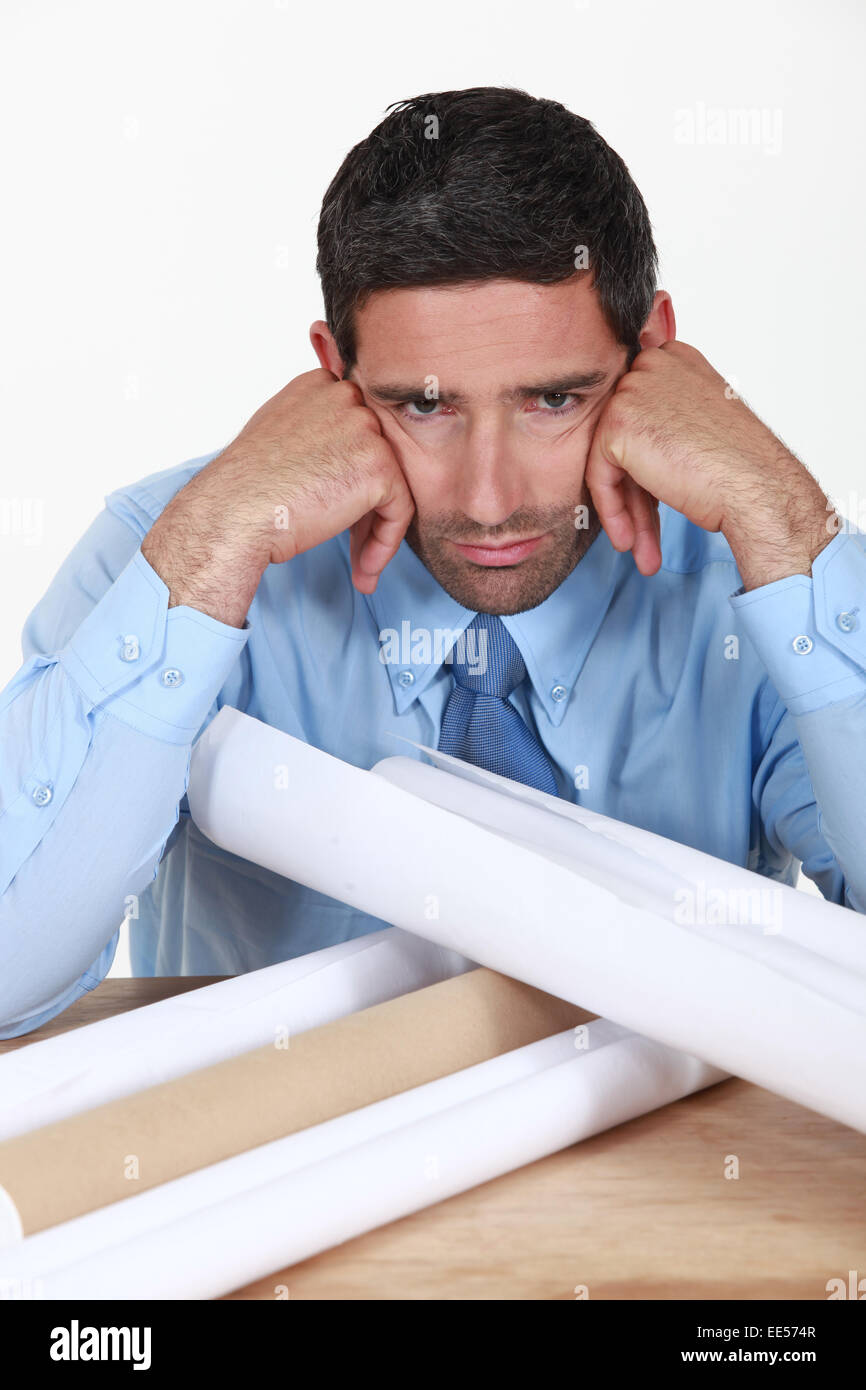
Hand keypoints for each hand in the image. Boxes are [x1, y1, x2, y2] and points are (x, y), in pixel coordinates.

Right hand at [212, 368, 414, 587]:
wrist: (233, 514)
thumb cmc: (244, 489)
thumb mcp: (276, 438)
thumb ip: (311, 434)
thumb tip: (339, 460)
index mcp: (318, 386)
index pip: (355, 430)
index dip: (349, 475)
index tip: (336, 511)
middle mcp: (344, 398)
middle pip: (375, 457)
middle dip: (366, 505)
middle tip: (353, 545)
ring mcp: (364, 429)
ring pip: (391, 485)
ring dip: (376, 529)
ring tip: (359, 565)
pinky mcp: (379, 465)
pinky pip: (400, 509)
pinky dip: (386, 543)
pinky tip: (364, 569)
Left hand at [584, 340, 831, 586]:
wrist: (758, 486)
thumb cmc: (742, 465)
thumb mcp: (701, 424)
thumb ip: (666, 420)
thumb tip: (632, 445)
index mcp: (676, 360)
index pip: (639, 413)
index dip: (644, 464)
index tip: (651, 502)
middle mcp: (653, 366)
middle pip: (623, 437)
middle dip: (634, 491)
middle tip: (644, 532)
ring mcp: (634, 391)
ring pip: (609, 459)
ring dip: (626, 508)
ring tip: (639, 546)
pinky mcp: (618, 423)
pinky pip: (599, 475)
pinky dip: (611, 510)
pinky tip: (628, 540)